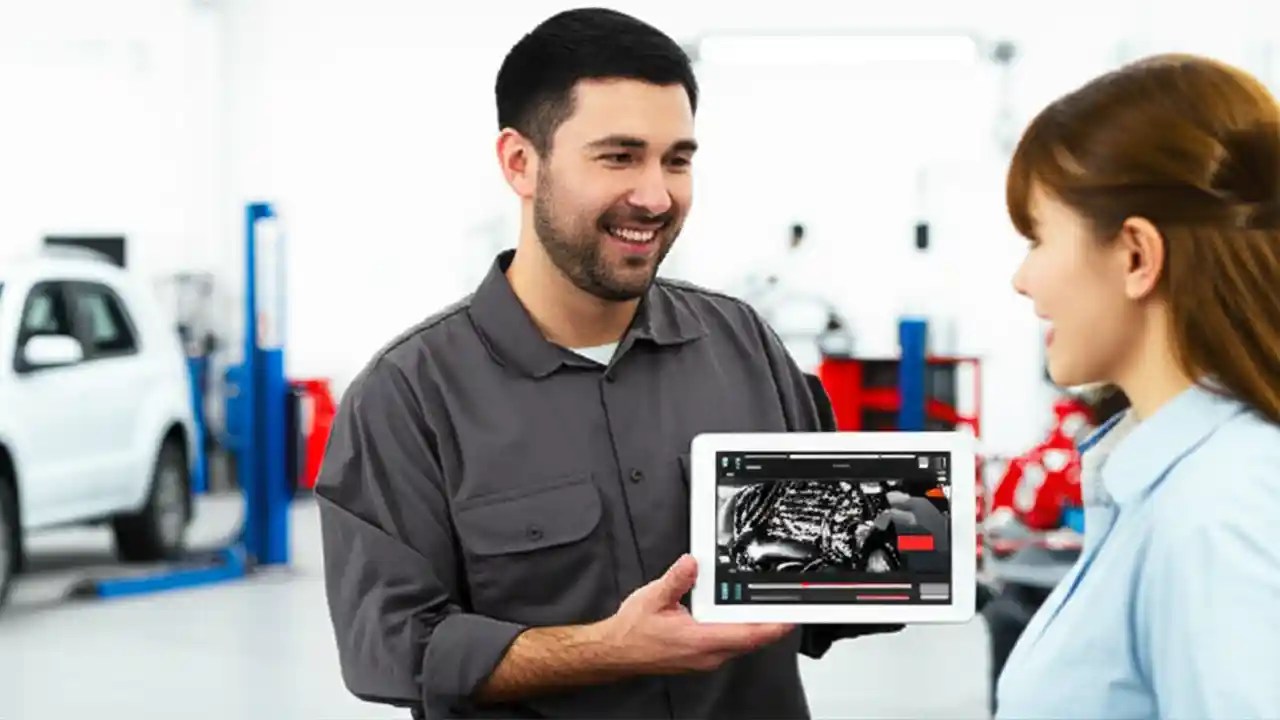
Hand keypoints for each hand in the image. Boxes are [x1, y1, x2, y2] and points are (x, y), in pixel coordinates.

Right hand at [599, 554, 793, 674]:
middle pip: (750, 641)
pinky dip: (738, 632)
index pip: (748, 635)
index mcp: (700, 640)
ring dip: (753, 628)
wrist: (616, 652)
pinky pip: (728, 646)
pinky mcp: (700, 658)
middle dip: (769, 624)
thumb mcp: (654, 597)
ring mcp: (704, 659)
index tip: (790, 617)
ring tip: (765, 608)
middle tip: (785, 605)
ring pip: (740, 644)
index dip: (773, 627)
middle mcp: (707, 655)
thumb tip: (692, 563)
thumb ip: (677, 579)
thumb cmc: (632, 632)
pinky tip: (736, 618)